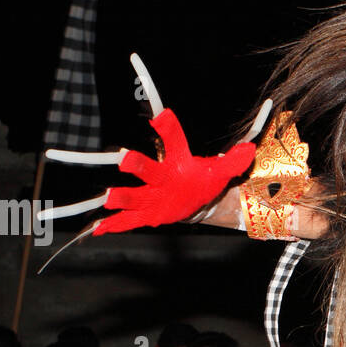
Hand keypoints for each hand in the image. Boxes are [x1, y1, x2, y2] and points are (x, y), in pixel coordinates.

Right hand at [43, 56, 259, 237]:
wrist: (193, 201)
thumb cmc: (202, 180)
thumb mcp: (220, 171)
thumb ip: (234, 161)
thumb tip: (250, 150)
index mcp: (177, 162)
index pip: (173, 140)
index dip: (168, 128)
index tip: (162, 117)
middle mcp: (158, 177)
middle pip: (147, 169)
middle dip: (136, 164)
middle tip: (126, 158)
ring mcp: (149, 196)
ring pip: (133, 195)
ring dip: (121, 197)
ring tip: (109, 197)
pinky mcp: (145, 214)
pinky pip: (127, 220)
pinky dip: (112, 224)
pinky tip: (96, 229)